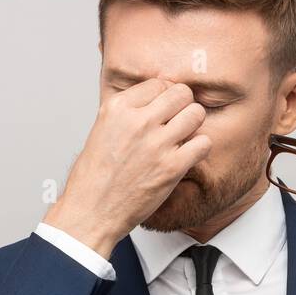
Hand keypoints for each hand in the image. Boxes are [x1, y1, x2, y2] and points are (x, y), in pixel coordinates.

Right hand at [43, 78, 211, 258]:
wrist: (92, 210)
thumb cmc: (94, 176)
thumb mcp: (102, 129)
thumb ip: (128, 112)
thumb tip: (155, 100)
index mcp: (118, 108)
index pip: (159, 83)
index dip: (164, 97)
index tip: (162, 111)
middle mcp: (138, 121)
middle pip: (181, 94)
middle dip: (183, 106)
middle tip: (177, 122)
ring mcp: (157, 144)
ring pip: (196, 114)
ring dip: (194, 125)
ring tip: (183, 138)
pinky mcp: (172, 167)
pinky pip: (204, 143)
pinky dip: (200, 148)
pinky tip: (187, 155)